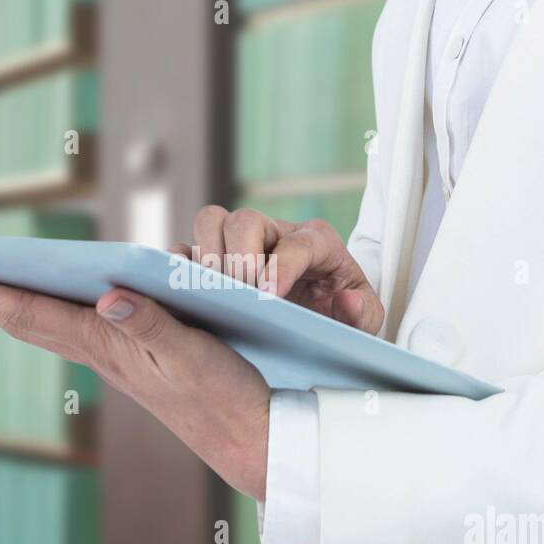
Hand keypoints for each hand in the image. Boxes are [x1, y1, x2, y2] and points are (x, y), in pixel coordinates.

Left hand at [0, 272, 271, 500]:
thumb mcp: (192, 354)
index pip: (30, 312)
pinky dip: (51, 309)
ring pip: (48, 325)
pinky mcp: (136, 361)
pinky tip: (54, 300)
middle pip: (26, 318)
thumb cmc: (225, 396)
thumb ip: (149, 323)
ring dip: (11, 302)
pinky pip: (76, 329)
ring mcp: (116, 360)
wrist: (250, 440)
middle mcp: (102, 353)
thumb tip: (106, 295)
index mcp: (107, 346)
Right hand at [171, 207, 384, 334]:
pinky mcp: (213, 259)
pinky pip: (185, 249)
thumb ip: (362, 314)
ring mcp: (241, 244)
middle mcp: (275, 234)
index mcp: (317, 243)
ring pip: (211, 222)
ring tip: (214, 296)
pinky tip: (187, 298)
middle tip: (240, 297)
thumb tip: (345, 301)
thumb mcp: (363, 323)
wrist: (317, 322)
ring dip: (207, 256)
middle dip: (238, 258)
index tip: (269, 296)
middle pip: (244, 220)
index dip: (282, 265)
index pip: (297, 243)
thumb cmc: (337, 317)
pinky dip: (180, 268)